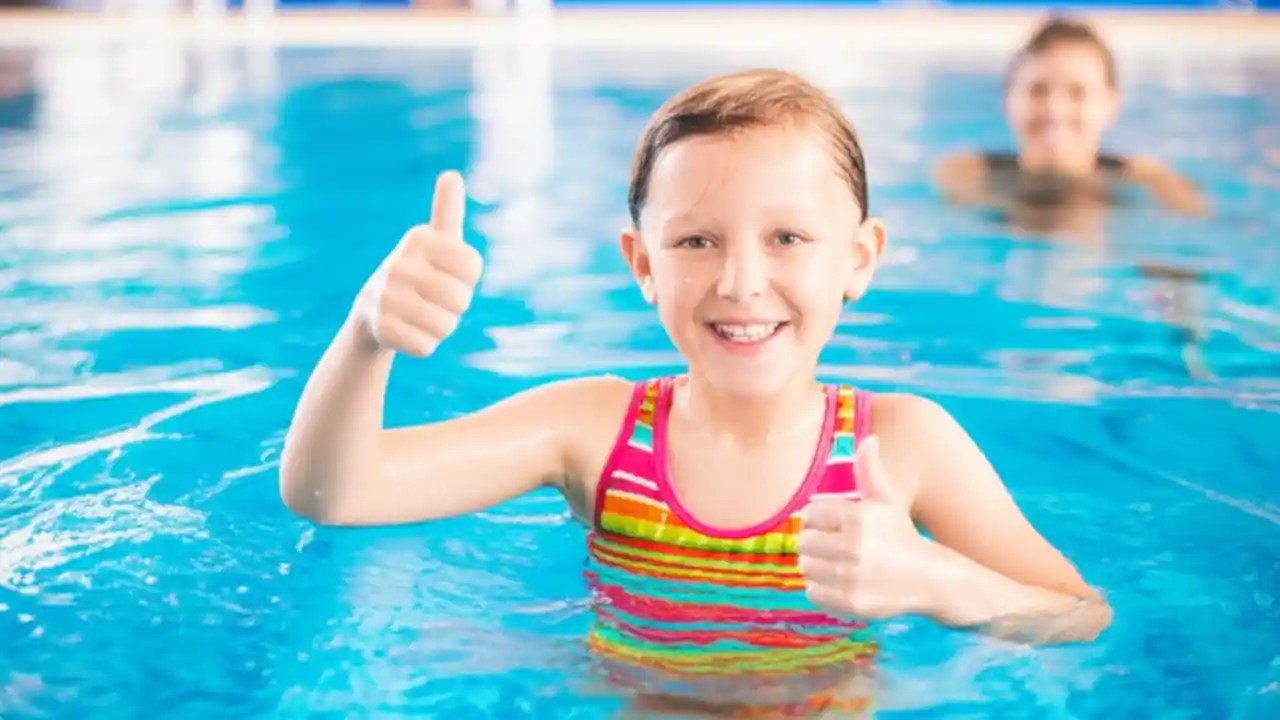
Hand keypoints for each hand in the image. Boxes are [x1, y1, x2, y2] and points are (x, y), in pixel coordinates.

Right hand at [352, 170, 482, 356]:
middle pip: (461, 299)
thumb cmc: (418, 273)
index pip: (473, 267)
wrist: (374, 311)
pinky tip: (407, 331)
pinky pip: (427, 347)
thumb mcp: (434, 242)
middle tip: (431, 298)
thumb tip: (451, 175)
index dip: (466, 278)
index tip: (446, 273)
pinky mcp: (382, 329)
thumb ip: (446, 211)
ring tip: (420, 313)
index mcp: (418, 238)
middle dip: (455, 306)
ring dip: (441, 326)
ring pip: (446, 325)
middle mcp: (398, 263)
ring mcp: (387, 297)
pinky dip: (423, 344)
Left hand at [797, 436, 939, 619]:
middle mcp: (853, 547)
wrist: (929, 578)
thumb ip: (870, 470)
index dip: (819, 519)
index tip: (835, 525)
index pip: (809, 514)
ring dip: (817, 565)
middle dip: (816, 542)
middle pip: (803, 542)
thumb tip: (869, 438)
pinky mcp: (850, 603)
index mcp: (858, 518)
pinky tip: (843, 582)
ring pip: (806, 567)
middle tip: (835, 546)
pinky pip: (813, 592)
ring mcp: (851, 578)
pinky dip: (822, 589)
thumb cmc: (901, 534)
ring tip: (839, 563)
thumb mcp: (887, 500)